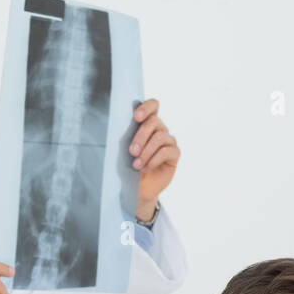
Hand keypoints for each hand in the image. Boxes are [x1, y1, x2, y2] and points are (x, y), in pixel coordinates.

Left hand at [130, 98, 178, 220]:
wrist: (137, 188)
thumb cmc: (129, 167)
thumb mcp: (124, 150)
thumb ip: (126, 135)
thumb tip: (119, 125)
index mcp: (147, 124)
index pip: (153, 105)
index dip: (147, 107)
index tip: (136, 117)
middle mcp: (160, 129)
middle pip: (154, 122)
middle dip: (141, 136)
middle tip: (132, 151)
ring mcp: (168, 141)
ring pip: (160, 137)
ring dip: (146, 152)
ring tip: (136, 165)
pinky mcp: (174, 154)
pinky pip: (166, 151)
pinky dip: (154, 160)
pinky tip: (145, 168)